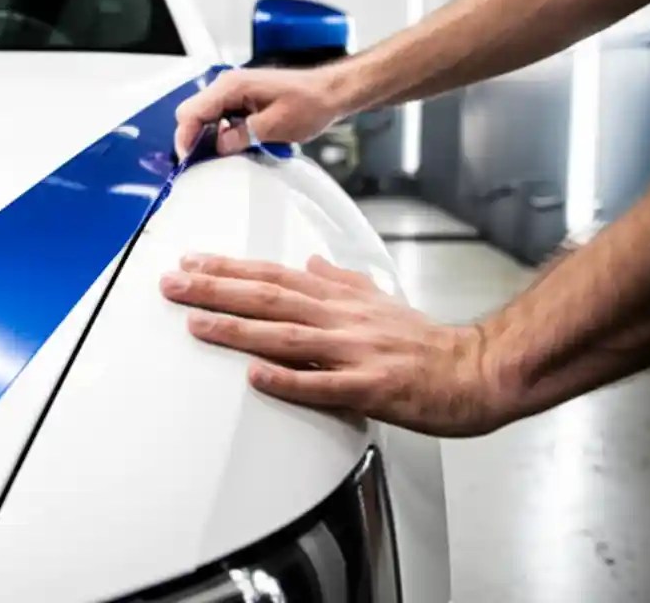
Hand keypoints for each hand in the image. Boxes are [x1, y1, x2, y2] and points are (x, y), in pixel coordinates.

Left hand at [159, 253, 513, 436]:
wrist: (476, 371)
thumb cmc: (426, 341)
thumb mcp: (380, 299)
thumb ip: (341, 280)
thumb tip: (310, 261)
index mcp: (340, 298)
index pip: (274, 275)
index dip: (229, 268)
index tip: (190, 262)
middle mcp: (342, 318)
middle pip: (269, 298)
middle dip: (216, 290)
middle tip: (172, 284)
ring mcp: (354, 352)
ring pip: (286, 336)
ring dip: (238, 329)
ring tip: (197, 322)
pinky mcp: (370, 387)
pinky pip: (322, 385)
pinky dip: (288, 379)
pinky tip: (255, 376)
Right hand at [174, 67, 351, 158]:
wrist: (330, 93)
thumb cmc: (310, 102)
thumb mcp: (276, 125)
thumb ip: (243, 135)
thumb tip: (220, 146)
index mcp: (232, 86)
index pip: (192, 111)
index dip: (186, 137)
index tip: (189, 159)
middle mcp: (228, 85)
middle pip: (193, 114)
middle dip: (194, 139)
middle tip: (202, 162)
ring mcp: (234, 93)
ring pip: (204, 118)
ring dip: (208, 138)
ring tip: (220, 157)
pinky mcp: (241, 101)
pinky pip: (219, 119)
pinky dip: (220, 134)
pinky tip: (233, 147)